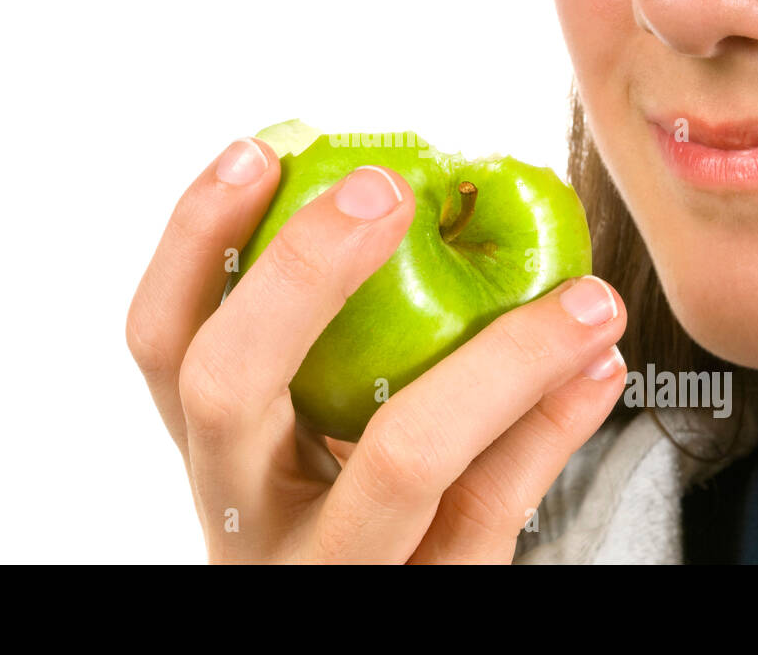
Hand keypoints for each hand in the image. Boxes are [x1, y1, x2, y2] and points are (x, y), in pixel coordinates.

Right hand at [126, 136, 627, 562]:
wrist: (379, 630)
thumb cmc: (355, 511)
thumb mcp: (315, 442)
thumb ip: (334, 347)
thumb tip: (406, 193)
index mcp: (214, 450)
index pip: (162, 340)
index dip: (196, 239)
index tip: (261, 151)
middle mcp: (244, 514)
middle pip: (225, 387)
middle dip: (299, 270)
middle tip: (387, 188)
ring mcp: (331, 569)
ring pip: (401, 459)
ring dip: (505, 359)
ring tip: (585, 298)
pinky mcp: (426, 601)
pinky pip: (491, 513)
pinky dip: (553, 429)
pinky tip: (595, 370)